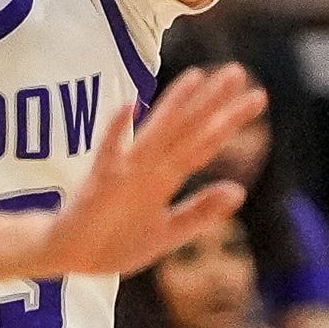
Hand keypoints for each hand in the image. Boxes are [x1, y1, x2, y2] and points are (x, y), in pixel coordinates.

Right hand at [33, 63, 264, 281]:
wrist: (71, 256)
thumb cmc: (117, 243)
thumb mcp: (167, 233)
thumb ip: (200, 211)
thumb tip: (238, 190)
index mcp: (165, 179)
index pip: (204, 144)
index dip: (229, 121)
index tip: (257, 98)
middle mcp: (149, 168)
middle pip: (187, 131)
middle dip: (212, 103)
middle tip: (238, 71)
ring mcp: (124, 172)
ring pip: (156, 134)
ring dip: (175, 105)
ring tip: (197, 78)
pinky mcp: (99, 183)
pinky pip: (108, 154)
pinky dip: (117, 132)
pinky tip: (129, 108)